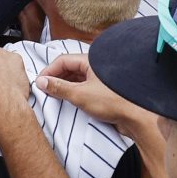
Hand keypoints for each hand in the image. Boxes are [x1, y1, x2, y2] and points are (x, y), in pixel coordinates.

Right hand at [37, 53, 151, 133]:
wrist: (137, 117)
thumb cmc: (114, 102)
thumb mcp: (80, 95)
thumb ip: (59, 88)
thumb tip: (42, 82)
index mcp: (91, 60)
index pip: (62, 60)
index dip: (48, 71)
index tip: (39, 83)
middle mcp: (96, 66)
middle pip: (69, 68)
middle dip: (56, 78)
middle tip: (44, 90)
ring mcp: (100, 78)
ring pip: (77, 78)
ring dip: (64, 86)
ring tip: (54, 96)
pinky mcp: (104, 90)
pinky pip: (84, 86)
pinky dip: (73, 91)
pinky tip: (68, 100)